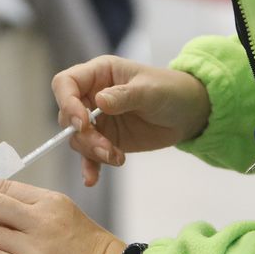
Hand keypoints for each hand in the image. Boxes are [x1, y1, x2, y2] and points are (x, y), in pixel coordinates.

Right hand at [54, 55, 210, 185]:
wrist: (188, 113)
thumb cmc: (170, 90)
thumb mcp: (150, 90)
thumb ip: (124, 96)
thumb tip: (100, 101)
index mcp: (99, 74)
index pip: (66, 83)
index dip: (67, 102)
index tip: (82, 122)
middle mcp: (91, 96)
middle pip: (68, 116)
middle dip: (84, 135)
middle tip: (105, 148)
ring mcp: (98, 120)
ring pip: (78, 138)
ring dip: (92, 152)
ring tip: (117, 158)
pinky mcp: (106, 140)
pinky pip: (90, 155)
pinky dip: (90, 166)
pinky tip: (92, 179)